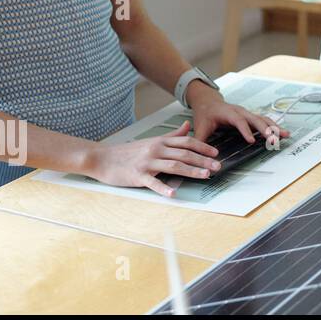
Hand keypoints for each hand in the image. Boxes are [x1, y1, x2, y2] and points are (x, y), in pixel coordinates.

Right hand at [86, 121, 222, 196]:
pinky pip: (153, 182)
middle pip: (184, 154)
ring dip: (192, 171)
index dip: (203, 147)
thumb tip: (187, 126)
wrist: (102, 158)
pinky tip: (173, 193)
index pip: (186, 142)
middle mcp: (156, 149)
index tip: (216, 153)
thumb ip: (171, 135)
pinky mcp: (137, 175)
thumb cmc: (129, 151)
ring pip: (174, 165)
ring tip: (205, 176)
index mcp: (160, 141)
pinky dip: (163, 188)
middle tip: (217, 167)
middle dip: (203, 160)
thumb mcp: (152, 140)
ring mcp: (147, 162)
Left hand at [187, 82, 288, 143]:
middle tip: (274, 139)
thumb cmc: (205, 115)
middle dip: (266, 129)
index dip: (245, 130)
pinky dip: (274, 127)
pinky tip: (282, 133)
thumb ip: (200, 141)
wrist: (209, 102)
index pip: (238, 121)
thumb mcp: (200, 127)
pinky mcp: (250, 117)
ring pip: (263, 119)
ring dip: (274, 128)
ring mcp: (247, 113)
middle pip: (255, 119)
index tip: (251, 141)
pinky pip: (264, 121)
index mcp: (228, 112)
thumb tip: (199, 156)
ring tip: (285, 135)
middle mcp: (240, 111)